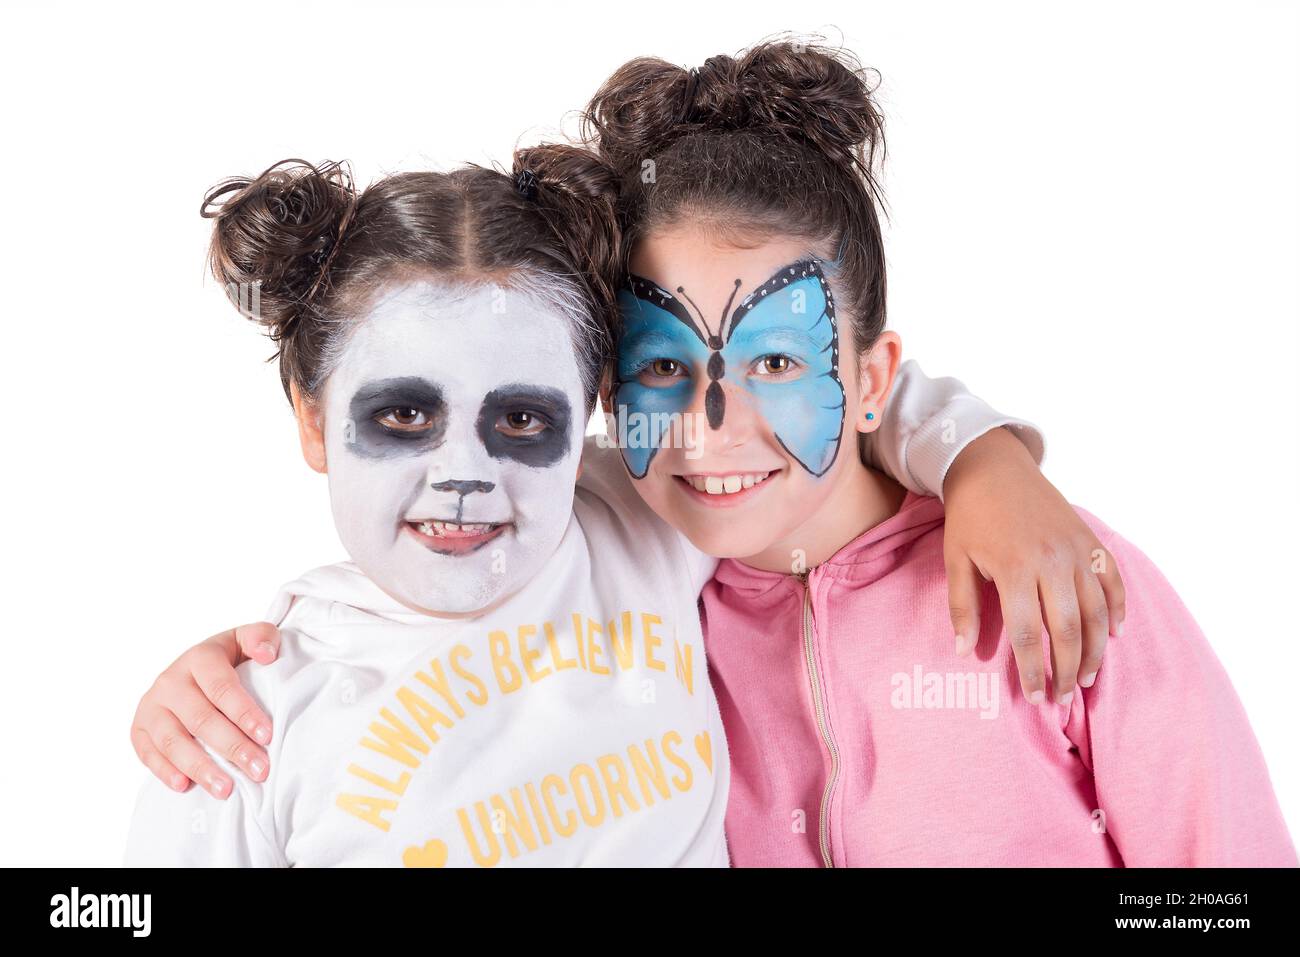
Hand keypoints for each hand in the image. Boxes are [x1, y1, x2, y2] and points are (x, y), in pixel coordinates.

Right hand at [129, 622, 280, 797]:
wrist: (195, 668)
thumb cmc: (230, 658)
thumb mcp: (246, 639)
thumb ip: (261, 637)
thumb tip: (267, 655)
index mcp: (200, 658)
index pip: (221, 687)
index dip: (244, 712)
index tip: (267, 735)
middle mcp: (171, 680)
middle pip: (201, 719)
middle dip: (232, 747)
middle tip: (259, 771)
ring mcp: (152, 705)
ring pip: (173, 740)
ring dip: (200, 767)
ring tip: (226, 789)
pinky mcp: (139, 727)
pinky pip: (147, 752)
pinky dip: (164, 770)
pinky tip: (184, 786)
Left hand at [942, 428, 1125, 704]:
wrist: (993, 467)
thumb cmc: (970, 517)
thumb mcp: (956, 560)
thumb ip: (963, 607)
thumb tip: (965, 653)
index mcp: (1015, 569)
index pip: (1029, 635)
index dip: (1033, 671)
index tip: (1033, 697)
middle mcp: (1052, 561)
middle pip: (1068, 630)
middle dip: (1067, 670)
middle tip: (1063, 697)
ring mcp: (1076, 550)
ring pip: (1096, 611)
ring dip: (1096, 649)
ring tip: (1088, 677)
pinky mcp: (1091, 540)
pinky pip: (1113, 580)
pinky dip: (1117, 608)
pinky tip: (1113, 634)